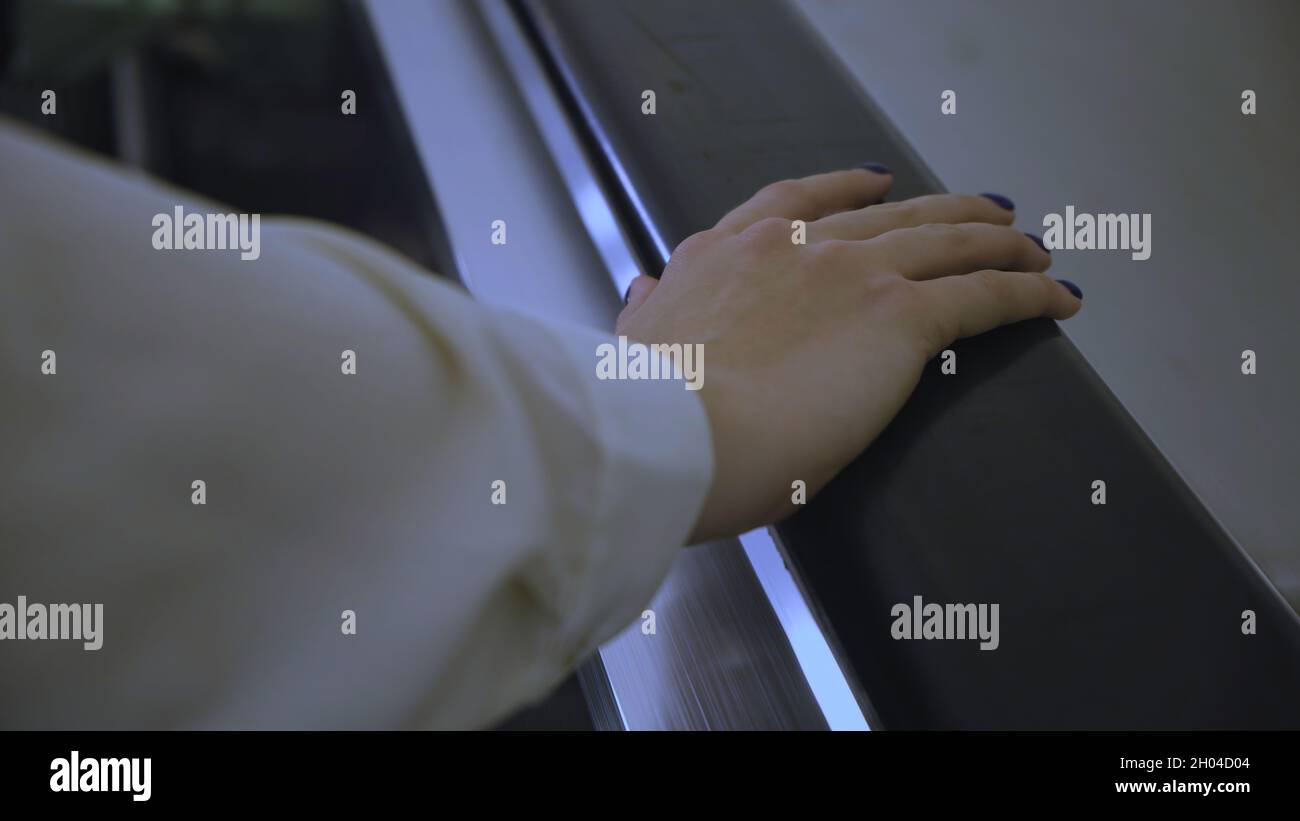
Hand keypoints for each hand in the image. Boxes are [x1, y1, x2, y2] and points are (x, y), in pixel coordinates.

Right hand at [615, 167, 1081, 542]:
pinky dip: (1027, 291)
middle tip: (984, 211)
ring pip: (947, 240)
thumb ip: (650, 311)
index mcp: (730, 253)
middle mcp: (796, 248)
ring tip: (1032, 248)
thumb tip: (644, 291)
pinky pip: (983, 294)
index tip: (873, 182)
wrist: (673, 431)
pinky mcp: (900, 317)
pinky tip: (1056, 296)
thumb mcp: (637, 344)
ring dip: (998, 240)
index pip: (799, 202)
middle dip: (945, 210)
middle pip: (893, 213)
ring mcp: (852, 275)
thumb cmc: (651, 408)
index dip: (845, 188)